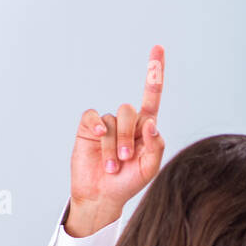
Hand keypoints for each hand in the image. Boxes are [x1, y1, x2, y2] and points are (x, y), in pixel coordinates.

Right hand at [66, 44, 166, 235]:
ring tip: (111, 166)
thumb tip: (150, 122)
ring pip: (112, 121)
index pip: (151, 96)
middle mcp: (126, 123)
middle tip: (125, 160)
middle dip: (128, 138)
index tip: (157, 49)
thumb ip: (156, 145)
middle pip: (130, 111)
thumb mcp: (150, 168)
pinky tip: (97, 137)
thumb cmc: (127, 183)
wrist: (102, 196)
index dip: (154, 73)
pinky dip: (96, 127)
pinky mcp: (88, 128)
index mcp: (144, 128)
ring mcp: (106, 125)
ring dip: (112, 146)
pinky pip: (93, 118)